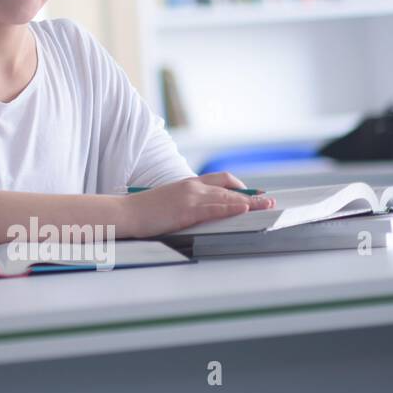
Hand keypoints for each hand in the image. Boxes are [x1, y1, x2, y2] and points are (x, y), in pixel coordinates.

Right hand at [115, 172, 275, 237]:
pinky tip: (245, 208)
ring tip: (266, 206)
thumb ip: (186, 202)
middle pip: (229, 186)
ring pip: (227, 196)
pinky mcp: (187, 210)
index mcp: (187, 184)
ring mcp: (190, 197)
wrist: (126, 213)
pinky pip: (216, 207)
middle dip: (251, 194)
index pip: (220, 179)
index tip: (253, 194)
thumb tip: (200, 211)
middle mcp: (192, 186)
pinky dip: (233, 207)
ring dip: (250, 202)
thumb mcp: (168, 201)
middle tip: (267, 200)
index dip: (240, 186)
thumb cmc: (143, 211)